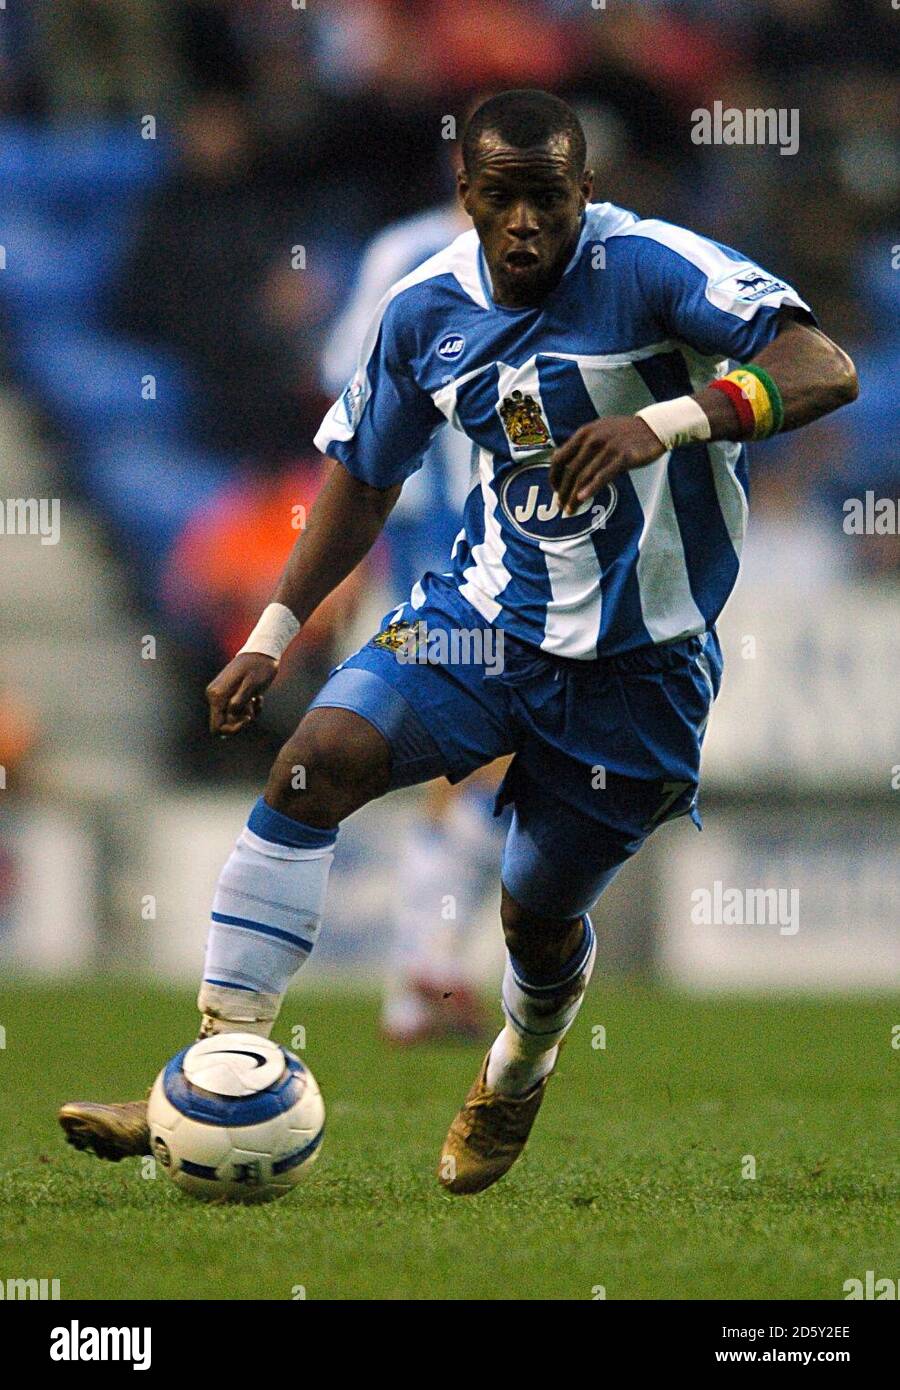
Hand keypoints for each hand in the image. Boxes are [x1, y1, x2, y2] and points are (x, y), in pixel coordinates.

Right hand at [206, 651, 277, 736]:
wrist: (262, 652)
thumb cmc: (259, 667)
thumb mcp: (252, 685)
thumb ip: (240, 701)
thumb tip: (231, 715)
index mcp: (217, 695)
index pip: (216, 727)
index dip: (232, 729)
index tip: (248, 719)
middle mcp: (214, 696)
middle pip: (223, 724)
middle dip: (241, 721)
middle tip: (253, 709)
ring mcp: (220, 695)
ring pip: (232, 717)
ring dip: (247, 714)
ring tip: (257, 700)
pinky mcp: (228, 694)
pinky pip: (236, 710)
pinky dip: (248, 708)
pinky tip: (257, 698)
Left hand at [549, 416, 664, 515]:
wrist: (654, 427)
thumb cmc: (626, 433)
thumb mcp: (599, 431)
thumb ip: (582, 445)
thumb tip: (562, 461)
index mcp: (584, 433)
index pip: (560, 457)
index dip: (554, 476)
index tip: (555, 490)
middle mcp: (593, 439)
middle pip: (571, 470)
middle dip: (563, 491)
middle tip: (560, 505)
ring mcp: (608, 448)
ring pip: (584, 476)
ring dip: (573, 496)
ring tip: (570, 510)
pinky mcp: (623, 458)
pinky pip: (603, 476)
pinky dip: (590, 489)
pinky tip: (582, 499)